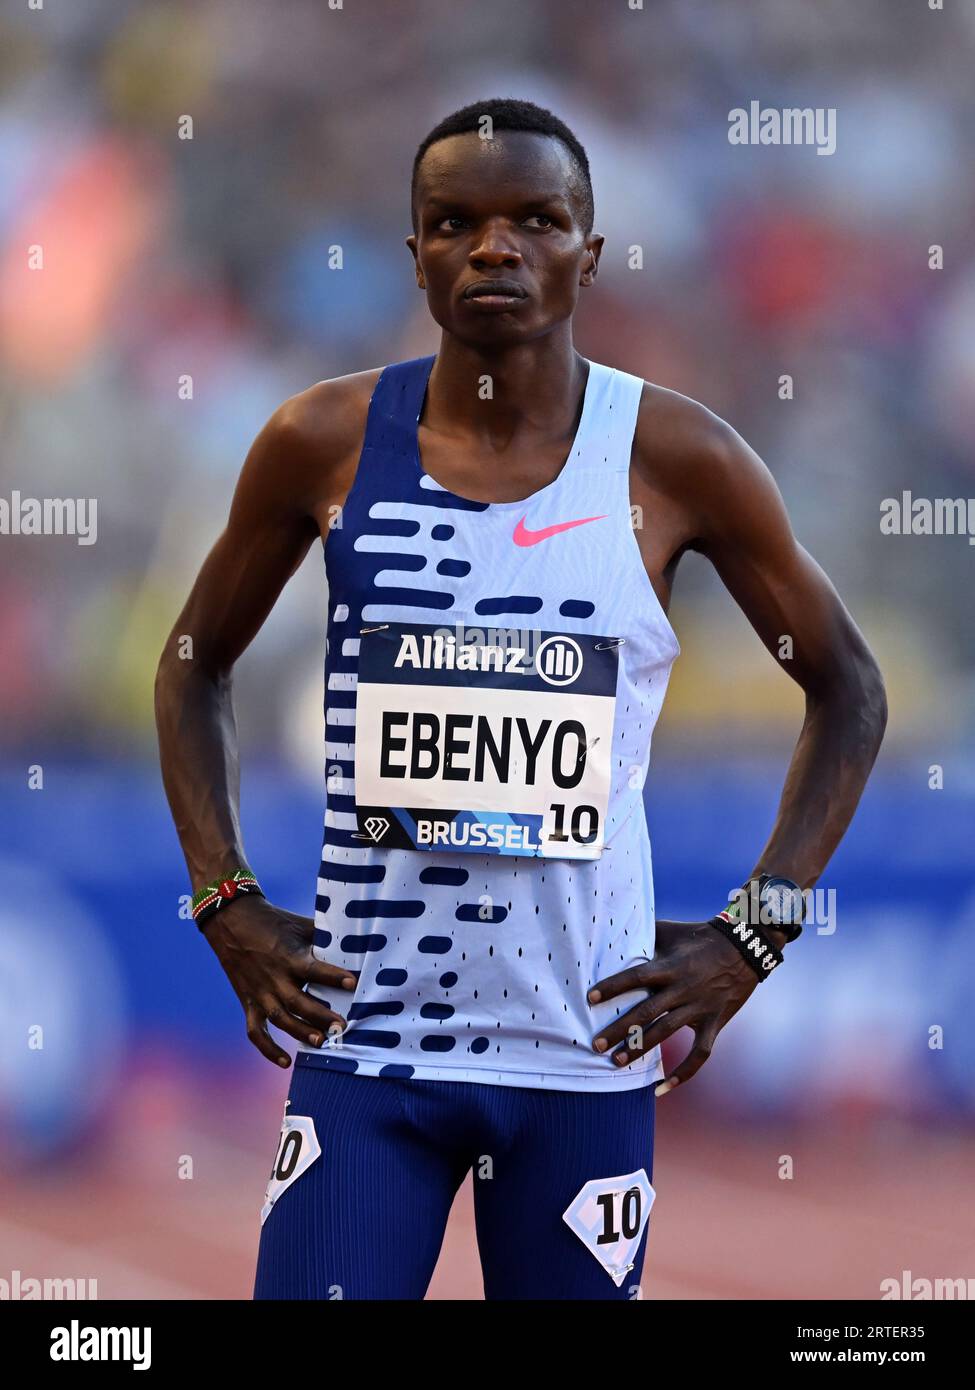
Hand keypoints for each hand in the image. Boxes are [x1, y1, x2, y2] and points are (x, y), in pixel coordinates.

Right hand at [201, 894, 357, 1067]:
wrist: (232, 922)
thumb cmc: (274, 922)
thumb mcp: (300, 925)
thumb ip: (324, 937)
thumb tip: (355, 941)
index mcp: (288, 957)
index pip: (313, 969)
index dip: (333, 976)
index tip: (353, 982)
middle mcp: (273, 978)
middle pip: (297, 1002)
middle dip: (320, 1016)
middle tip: (341, 1027)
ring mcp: (259, 993)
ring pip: (280, 1019)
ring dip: (300, 1032)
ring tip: (321, 1042)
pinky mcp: (248, 1003)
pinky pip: (256, 1031)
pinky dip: (268, 1049)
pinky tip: (286, 1062)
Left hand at [588, 919, 758, 1093]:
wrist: (745, 947)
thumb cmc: (700, 936)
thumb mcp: (670, 931)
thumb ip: (643, 934)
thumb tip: (613, 930)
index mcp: (671, 966)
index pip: (636, 977)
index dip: (613, 987)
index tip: (590, 998)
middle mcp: (683, 989)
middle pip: (646, 1012)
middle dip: (619, 1030)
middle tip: (595, 1044)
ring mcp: (700, 1008)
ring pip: (666, 1033)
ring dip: (640, 1049)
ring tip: (616, 1062)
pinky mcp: (715, 1023)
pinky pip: (700, 1053)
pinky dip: (683, 1072)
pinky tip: (661, 1088)